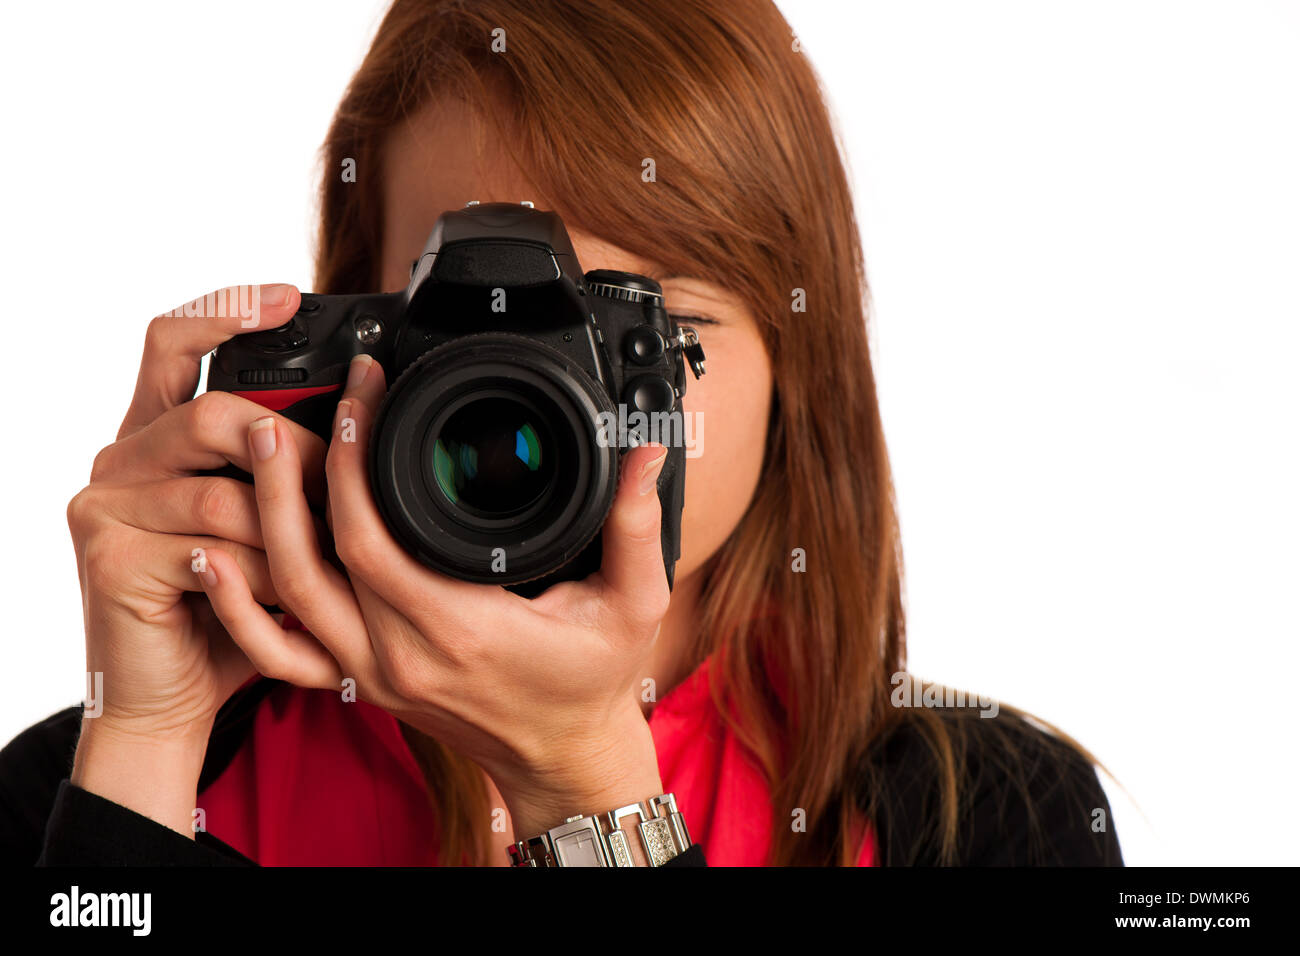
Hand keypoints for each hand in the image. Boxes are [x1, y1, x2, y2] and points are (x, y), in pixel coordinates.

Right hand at [66, 283, 327, 832]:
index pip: (172, 342)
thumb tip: (355, 414)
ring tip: (316, 564)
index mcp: (154, 437)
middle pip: (211, 411)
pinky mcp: (108, 556)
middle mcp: (120, 460)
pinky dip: (260, 579)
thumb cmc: (227, 610)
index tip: (291, 297)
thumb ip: (277, 469)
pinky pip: (211, 549)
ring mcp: (105, 506)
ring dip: (286, 535)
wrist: (171, 699)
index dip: (227, 309)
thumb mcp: (262, 525)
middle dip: (289, 452)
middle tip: (333, 488)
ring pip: (223, 491)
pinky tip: (275, 601)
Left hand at [197, 354, 671, 839]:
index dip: (351, 461)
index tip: (361, 396)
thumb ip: (638, 524)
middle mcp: (403, 655)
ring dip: (264, 519)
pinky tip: (220, 557)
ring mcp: (373, 674)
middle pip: (314, 558)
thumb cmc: (594, 682)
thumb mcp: (635, 603)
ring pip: (287, 595)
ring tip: (259, 449)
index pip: (374, 537)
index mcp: (463, 628)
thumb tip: (645, 451)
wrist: (564, 758)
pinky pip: (279, 650)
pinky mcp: (360, 683)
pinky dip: (239, 606)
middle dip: (295, 471)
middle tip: (289, 407)